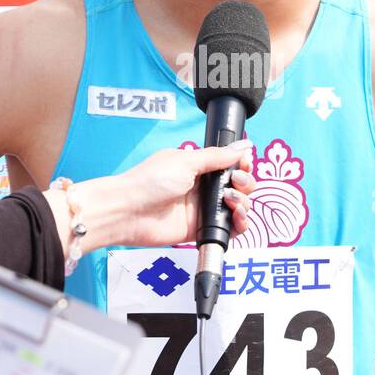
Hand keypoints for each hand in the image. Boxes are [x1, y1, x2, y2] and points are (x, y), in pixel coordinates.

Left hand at [118, 142, 256, 248]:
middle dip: (245, 182)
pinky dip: (239, 224)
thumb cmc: (149, 182)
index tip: (244, 163)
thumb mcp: (186, 161)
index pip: (230, 165)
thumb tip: (242, 146)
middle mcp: (202, 187)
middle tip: (235, 182)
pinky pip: (228, 228)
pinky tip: (236, 217)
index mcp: (198, 167)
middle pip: (238, 186)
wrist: (129, 211)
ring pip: (237, 207)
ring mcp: (202, 209)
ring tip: (231, 200)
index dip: (241, 164)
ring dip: (244, 202)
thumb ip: (217, 156)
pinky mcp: (201, 229)